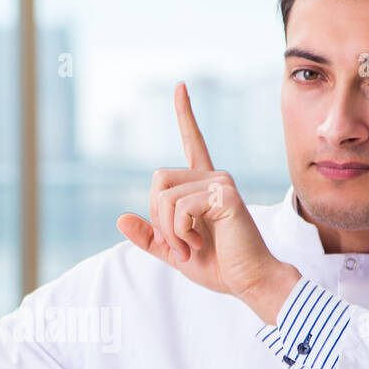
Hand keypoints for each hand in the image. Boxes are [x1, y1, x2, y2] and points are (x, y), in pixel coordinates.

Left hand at [117, 83, 297, 318]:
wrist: (248, 281)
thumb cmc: (218, 266)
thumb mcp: (174, 251)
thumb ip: (150, 237)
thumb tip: (120, 219)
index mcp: (202, 186)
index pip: (192, 142)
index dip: (185, 114)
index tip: (180, 86)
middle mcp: (213, 176)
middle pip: (157, 179)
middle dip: (157, 217)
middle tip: (177, 244)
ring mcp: (221, 182)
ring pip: (165, 197)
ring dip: (169, 231)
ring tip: (190, 249)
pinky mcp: (225, 195)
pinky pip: (180, 207)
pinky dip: (180, 232)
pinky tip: (198, 245)